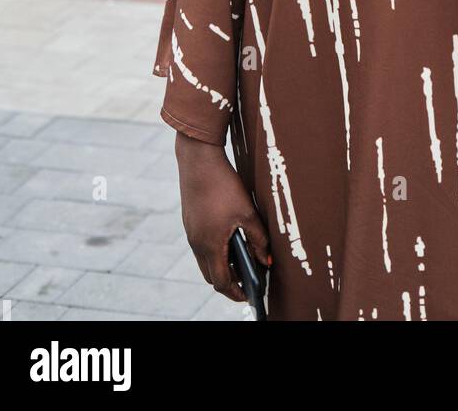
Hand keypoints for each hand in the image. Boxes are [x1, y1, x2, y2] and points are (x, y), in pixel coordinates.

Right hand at [174, 132, 270, 302]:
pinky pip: (201, 247)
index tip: (248, 296)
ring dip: (221, 266)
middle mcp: (196, 244)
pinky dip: (214, 252)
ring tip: (242, 260)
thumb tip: (268, 261)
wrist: (198, 160)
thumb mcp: (247, 213)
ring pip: (205, 262)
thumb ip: (259, 240)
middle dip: (230, 281)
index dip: (236, 293)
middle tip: (248, 279)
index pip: (222, 283)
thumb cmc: (224, 186)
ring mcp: (191, 233)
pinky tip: (229, 240)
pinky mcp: (190, 223)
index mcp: (210, 246)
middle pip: (211, 275)